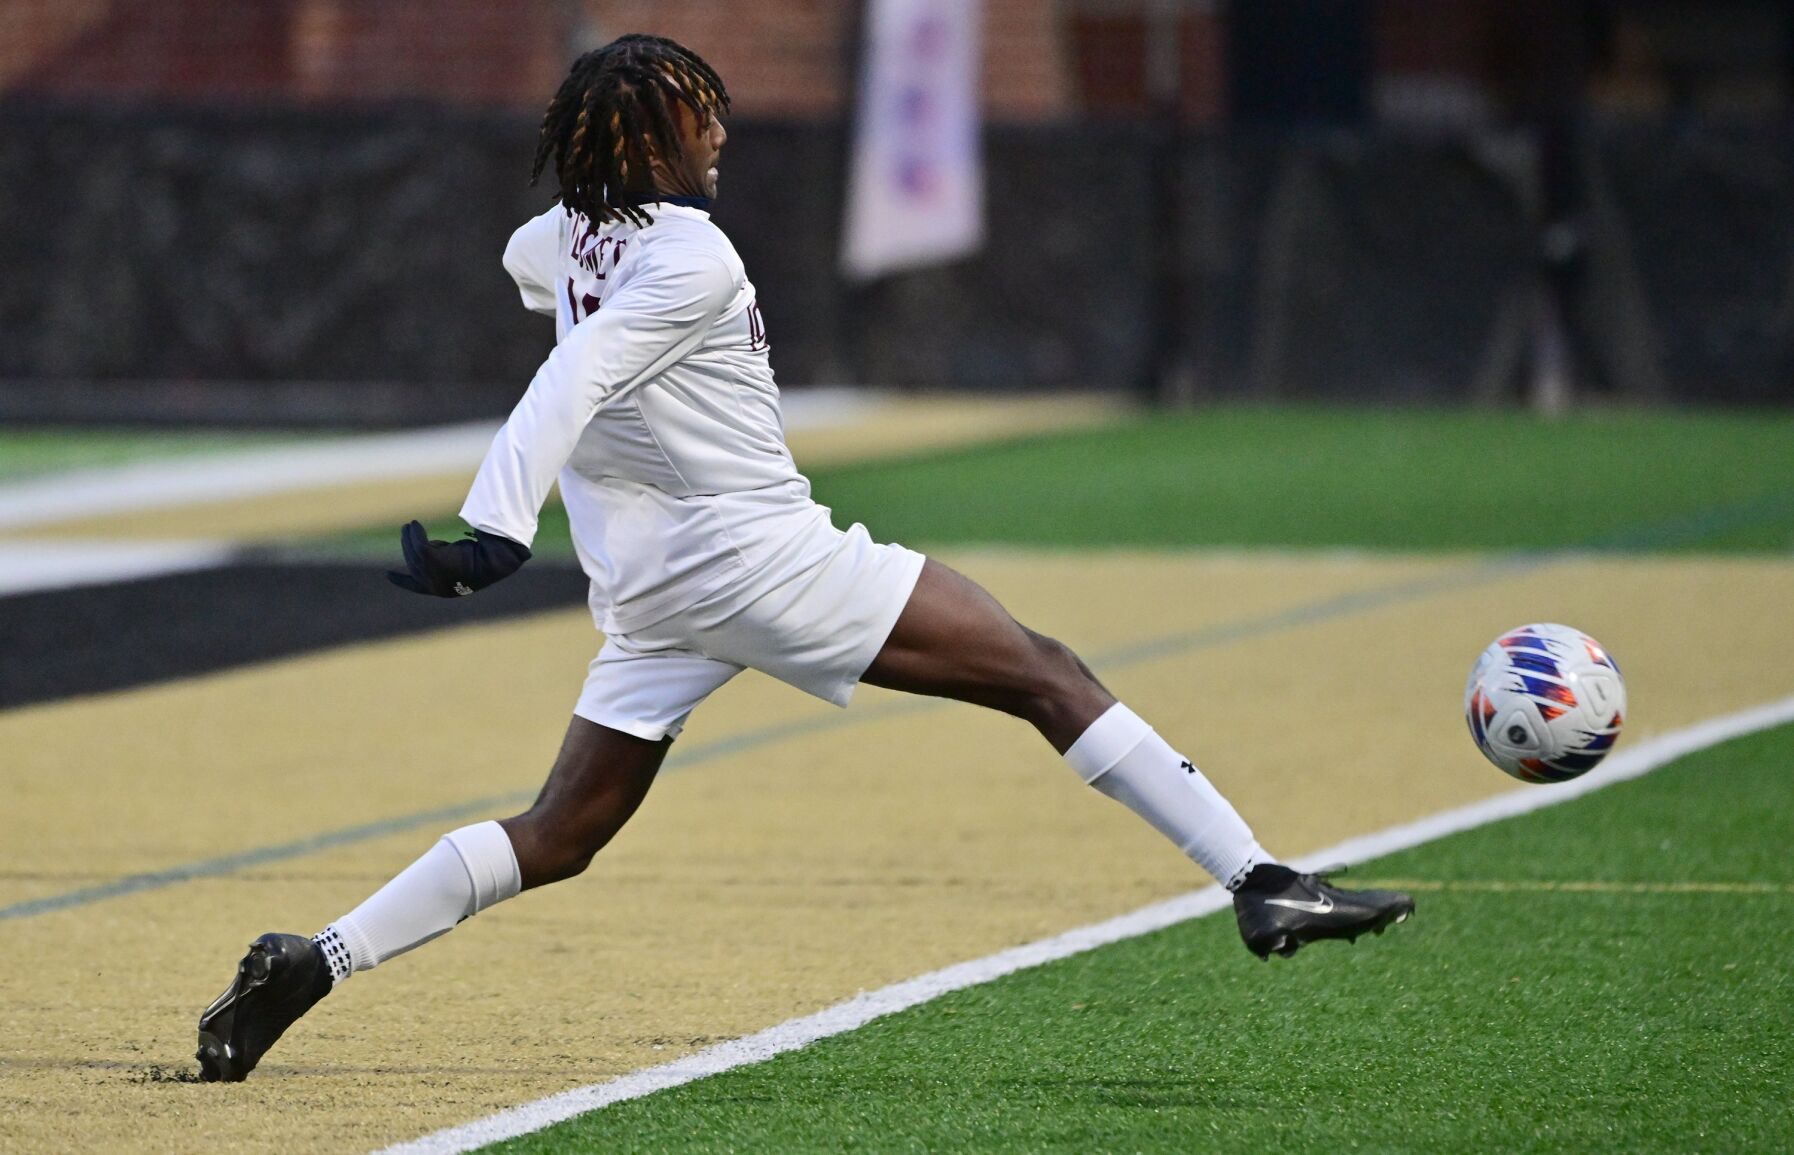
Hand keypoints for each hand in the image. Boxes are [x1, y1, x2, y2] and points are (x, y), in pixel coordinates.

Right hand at [387, 520, 531, 596]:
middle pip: (414, 564)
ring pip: (414, 552)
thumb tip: (429, 546)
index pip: (416, 587)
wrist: (494, 561)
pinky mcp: (433, 561)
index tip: (388, 575)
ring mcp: (433, 575)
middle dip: (407, 547)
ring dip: (410, 536)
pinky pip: (418, 544)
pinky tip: (415, 523)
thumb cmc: (485, 560)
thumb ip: (442, 557)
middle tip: (406, 530)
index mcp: (442, 591)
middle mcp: (434, 587)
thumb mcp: (460, 562)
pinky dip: (415, 533)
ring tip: (410, 525)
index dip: (402, 581)